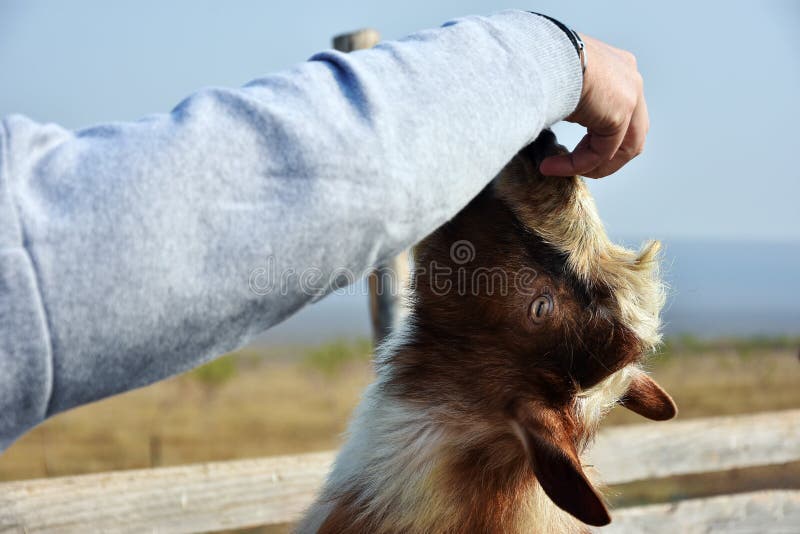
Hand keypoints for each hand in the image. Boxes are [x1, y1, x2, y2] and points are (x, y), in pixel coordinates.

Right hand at [539, 34, 648, 178]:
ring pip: (624, 148)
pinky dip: (578, 164)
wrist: (542, 56)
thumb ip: (575, 103)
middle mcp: (631, 80)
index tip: (572, 151)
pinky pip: (602, 152)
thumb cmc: (541, 66)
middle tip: (578, 169)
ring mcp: (631, 95)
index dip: (600, 140)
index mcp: (619, 69)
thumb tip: (557, 121)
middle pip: (632, 134)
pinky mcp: (622, 111)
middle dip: (606, 158)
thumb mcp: (563, 83)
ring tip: (565, 172)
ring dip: (595, 166)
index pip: (623, 115)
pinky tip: (552, 166)